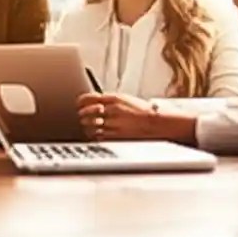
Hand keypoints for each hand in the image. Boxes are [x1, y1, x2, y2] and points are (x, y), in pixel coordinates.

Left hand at [76, 93, 196, 143]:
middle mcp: (111, 110)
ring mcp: (113, 124)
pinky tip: (99, 134)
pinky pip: (97, 137)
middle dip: (82, 116)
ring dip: (87, 127)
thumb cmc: (144, 113)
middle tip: (83, 118)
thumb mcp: (126, 100)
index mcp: (114, 99)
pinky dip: (95, 136)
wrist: (158, 124)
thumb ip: (109, 100)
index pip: (87, 98)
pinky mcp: (115, 137)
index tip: (79, 105)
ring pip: (89, 126)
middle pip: (85, 113)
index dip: (80, 103)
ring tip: (91, 127)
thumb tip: (94, 103)